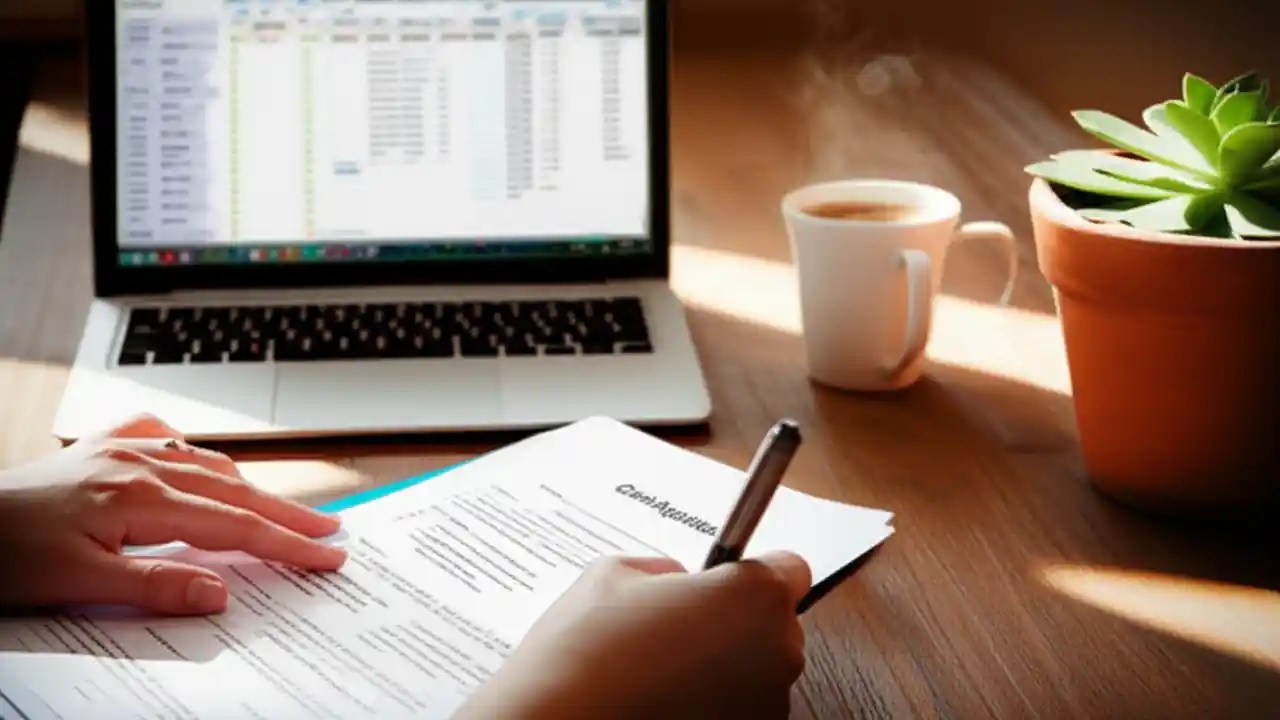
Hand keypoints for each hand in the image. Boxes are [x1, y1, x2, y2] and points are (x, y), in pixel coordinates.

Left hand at [0, 415, 345, 615]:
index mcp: (141, 499)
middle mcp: (139, 466)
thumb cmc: (6, 554)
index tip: (328, 556)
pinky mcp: (99, 448)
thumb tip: (222, 593)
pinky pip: (162, 436)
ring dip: (252, 485)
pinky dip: (194, 450)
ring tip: (282, 505)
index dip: (286, 544)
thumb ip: (156, 586)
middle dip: (287, 513)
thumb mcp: (80, 584)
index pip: (235, 526)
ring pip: (206, 463)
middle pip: (234, 490)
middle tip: (331, 529)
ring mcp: (120, 451)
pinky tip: (201, 460)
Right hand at [456, 552, 810, 719]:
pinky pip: (739, 708)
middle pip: (775, 622)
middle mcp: (776, 652)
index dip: (752, 572)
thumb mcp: (614, 574)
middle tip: (679, 624)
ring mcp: (766, 707)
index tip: (726, 580)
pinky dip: (713, 703)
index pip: (789, 568)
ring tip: (662, 668)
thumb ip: (664, 570)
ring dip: (725, 666)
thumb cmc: (586, 654)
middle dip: (736, 620)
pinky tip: (664, 698)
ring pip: (758, 670)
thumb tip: (675, 583)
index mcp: (754, 597)